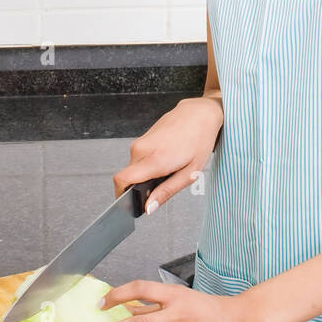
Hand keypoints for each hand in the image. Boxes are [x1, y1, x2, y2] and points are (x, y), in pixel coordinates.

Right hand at [112, 96, 223, 213]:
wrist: (200, 113)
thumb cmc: (199, 141)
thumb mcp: (190, 173)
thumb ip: (166, 192)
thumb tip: (149, 208)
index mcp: (154, 159)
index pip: (121, 180)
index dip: (122, 196)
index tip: (132, 203)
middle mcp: (142, 149)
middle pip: (127, 177)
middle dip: (139, 186)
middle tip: (164, 183)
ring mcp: (140, 141)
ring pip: (134, 168)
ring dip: (146, 174)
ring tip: (169, 167)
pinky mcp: (142, 137)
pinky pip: (139, 158)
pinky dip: (148, 163)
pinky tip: (167, 158)